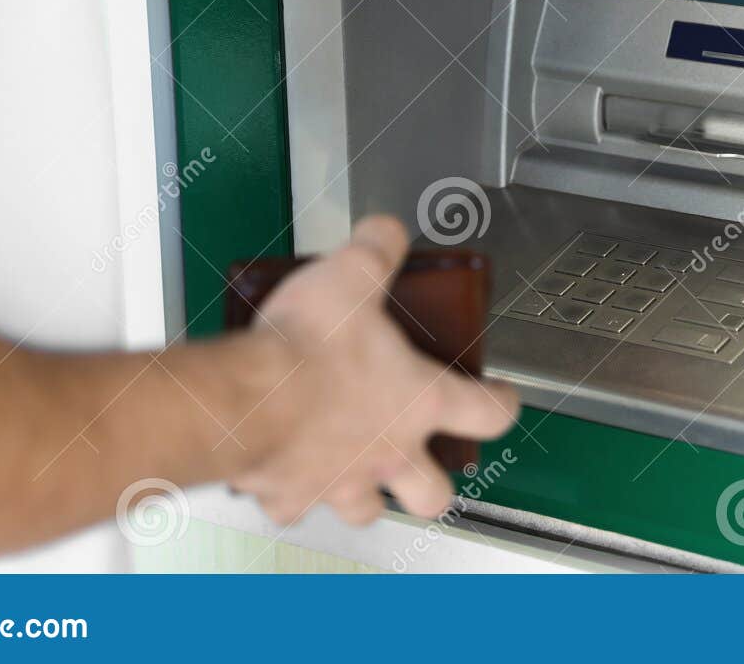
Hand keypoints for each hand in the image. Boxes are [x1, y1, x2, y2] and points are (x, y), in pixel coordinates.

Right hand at [228, 215, 518, 526]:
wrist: (242, 400)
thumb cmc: (304, 347)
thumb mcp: (351, 273)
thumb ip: (378, 249)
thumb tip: (386, 232)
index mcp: (420, 401)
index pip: (488, 413)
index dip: (501, 405)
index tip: (500, 398)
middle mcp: (389, 452)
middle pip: (434, 494)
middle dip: (434, 483)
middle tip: (425, 463)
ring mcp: (340, 482)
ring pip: (369, 511)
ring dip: (368, 496)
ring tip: (355, 473)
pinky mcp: (290, 496)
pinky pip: (295, 506)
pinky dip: (292, 494)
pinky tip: (282, 472)